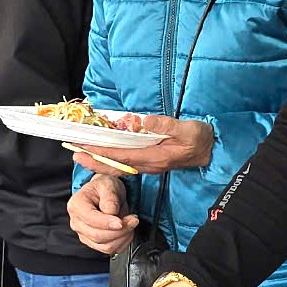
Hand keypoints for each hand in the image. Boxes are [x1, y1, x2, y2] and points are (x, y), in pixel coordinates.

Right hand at [68, 174, 137, 254]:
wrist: (106, 194)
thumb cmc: (104, 188)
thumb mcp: (108, 185)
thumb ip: (109, 197)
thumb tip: (111, 212)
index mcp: (77, 205)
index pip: (90, 219)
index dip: (107, 223)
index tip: (121, 221)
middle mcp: (77, 222)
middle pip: (98, 236)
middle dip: (120, 230)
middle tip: (133, 219)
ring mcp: (85, 234)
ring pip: (105, 246)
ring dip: (123, 237)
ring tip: (130, 223)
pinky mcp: (94, 243)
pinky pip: (110, 250)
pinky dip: (122, 242)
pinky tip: (127, 231)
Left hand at [74, 115, 213, 176]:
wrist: (211, 151)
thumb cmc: (200, 139)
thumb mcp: (188, 129)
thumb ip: (167, 125)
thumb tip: (145, 121)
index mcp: (154, 157)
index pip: (122, 156)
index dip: (102, 152)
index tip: (85, 147)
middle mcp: (148, 164)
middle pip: (116, 165)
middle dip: (94, 161)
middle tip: (74, 154)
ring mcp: (148, 164)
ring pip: (119, 166)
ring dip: (100, 161)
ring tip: (83, 154)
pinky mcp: (150, 161)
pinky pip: (126, 163)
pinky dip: (111, 159)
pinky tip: (103, 153)